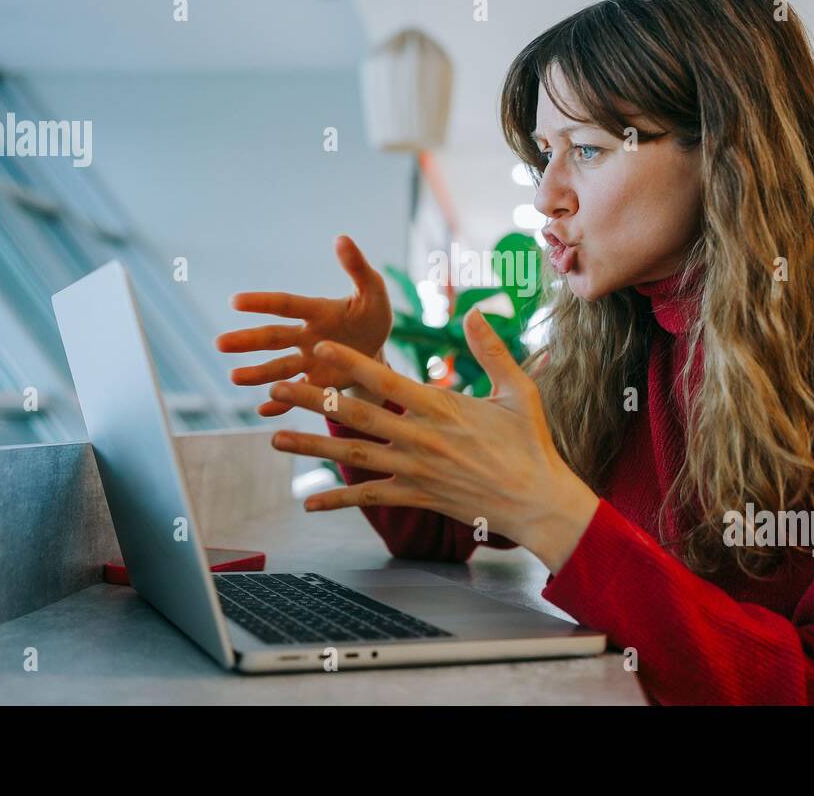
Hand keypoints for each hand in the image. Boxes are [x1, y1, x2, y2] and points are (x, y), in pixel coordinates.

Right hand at [215, 234, 393, 415]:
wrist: (379, 350)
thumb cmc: (372, 315)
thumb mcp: (373, 291)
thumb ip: (357, 268)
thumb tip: (342, 238)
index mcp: (318, 312)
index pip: (287, 305)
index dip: (263, 303)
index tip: (235, 301)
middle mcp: (307, 337)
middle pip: (275, 339)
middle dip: (248, 341)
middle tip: (220, 343)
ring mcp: (311, 363)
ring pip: (281, 368)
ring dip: (258, 374)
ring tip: (234, 377)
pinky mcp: (319, 386)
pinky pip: (298, 395)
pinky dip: (281, 404)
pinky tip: (262, 411)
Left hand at [265, 307, 600, 573]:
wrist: (538, 502)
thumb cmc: (531, 444)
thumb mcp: (518, 390)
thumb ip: (492, 350)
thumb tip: (475, 312)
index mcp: (442, 406)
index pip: (385, 379)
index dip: (350, 361)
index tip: (321, 347)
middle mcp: (421, 438)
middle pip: (356, 415)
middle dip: (312, 400)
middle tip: (276, 387)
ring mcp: (416, 470)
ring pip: (353, 456)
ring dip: (312, 446)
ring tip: (276, 438)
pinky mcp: (418, 496)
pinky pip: (371, 496)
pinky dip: (338, 498)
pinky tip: (308, 501)